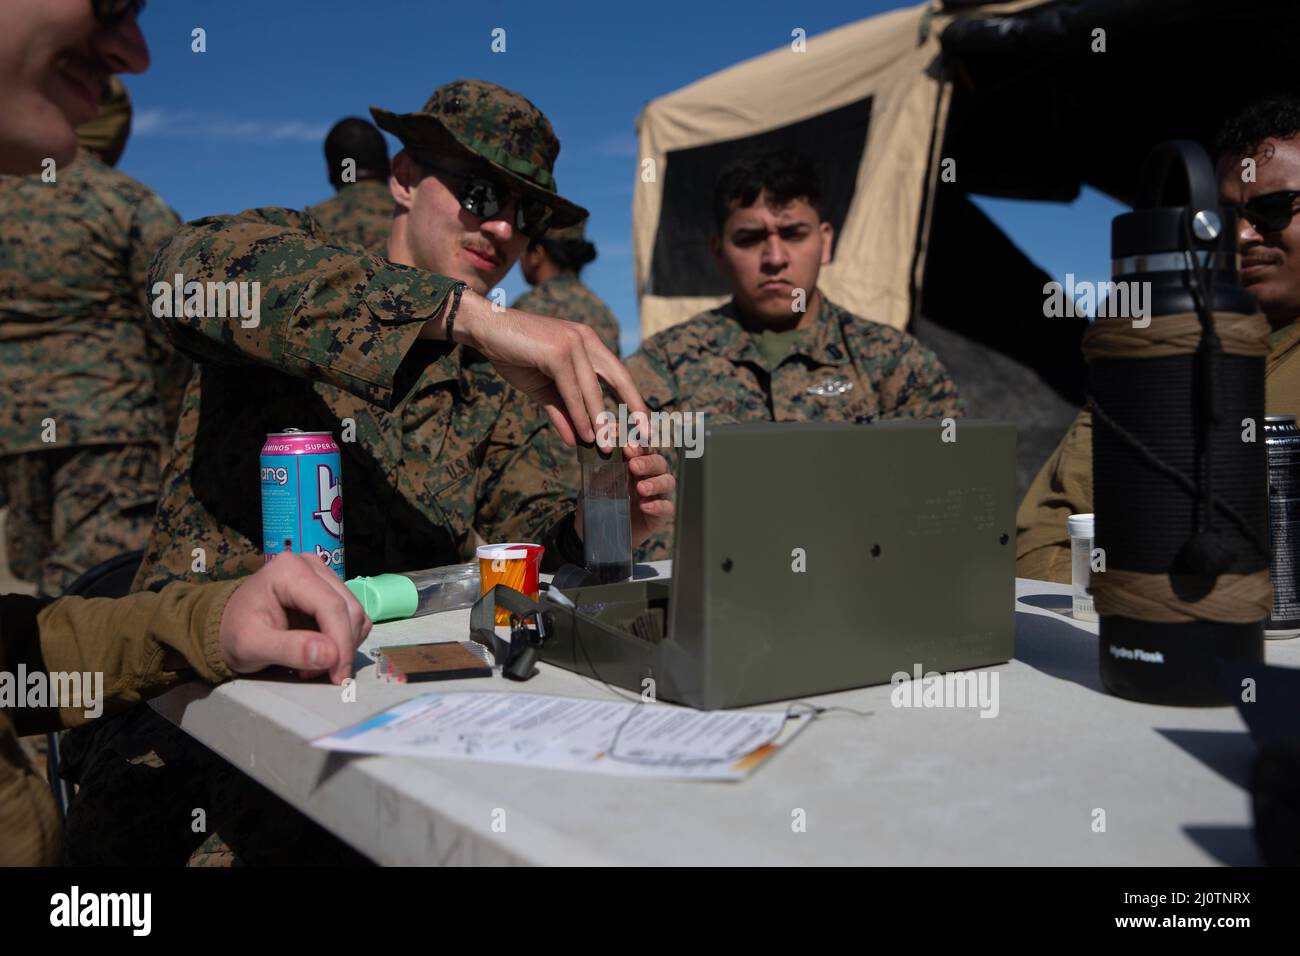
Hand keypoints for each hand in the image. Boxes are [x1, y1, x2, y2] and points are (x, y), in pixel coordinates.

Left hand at [218, 551, 371, 683]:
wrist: (228, 625)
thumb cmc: (235, 632)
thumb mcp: (251, 646)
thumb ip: (288, 649)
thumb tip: (329, 654)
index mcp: (290, 570)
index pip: (331, 606)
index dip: (341, 643)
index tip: (338, 677)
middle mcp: (312, 566)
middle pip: (349, 609)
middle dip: (342, 648)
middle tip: (322, 674)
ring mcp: (324, 575)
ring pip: (355, 614)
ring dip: (343, 645)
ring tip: (314, 664)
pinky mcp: (331, 589)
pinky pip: (353, 617)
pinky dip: (344, 640)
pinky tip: (320, 652)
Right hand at [447, 293, 648, 447]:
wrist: (485, 329)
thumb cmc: (514, 354)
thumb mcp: (543, 388)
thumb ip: (562, 411)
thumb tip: (575, 441)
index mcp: (587, 343)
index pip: (618, 374)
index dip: (633, 399)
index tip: (644, 425)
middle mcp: (586, 339)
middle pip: (619, 378)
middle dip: (635, 408)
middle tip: (645, 437)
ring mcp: (573, 342)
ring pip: (593, 389)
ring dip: (601, 421)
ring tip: (608, 447)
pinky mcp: (558, 351)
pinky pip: (573, 390)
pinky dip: (580, 415)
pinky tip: (585, 435)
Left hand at [574, 440, 674, 546]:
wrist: (596, 531)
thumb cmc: (599, 502)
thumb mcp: (596, 484)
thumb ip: (604, 468)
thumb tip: (607, 449)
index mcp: (636, 464)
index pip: (645, 449)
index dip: (642, 444)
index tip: (629, 445)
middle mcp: (651, 477)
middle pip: (660, 463)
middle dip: (648, 462)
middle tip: (633, 465)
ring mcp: (657, 496)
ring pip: (668, 482)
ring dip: (656, 483)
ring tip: (641, 488)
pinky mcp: (659, 516)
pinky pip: (667, 508)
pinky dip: (657, 505)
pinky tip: (644, 506)